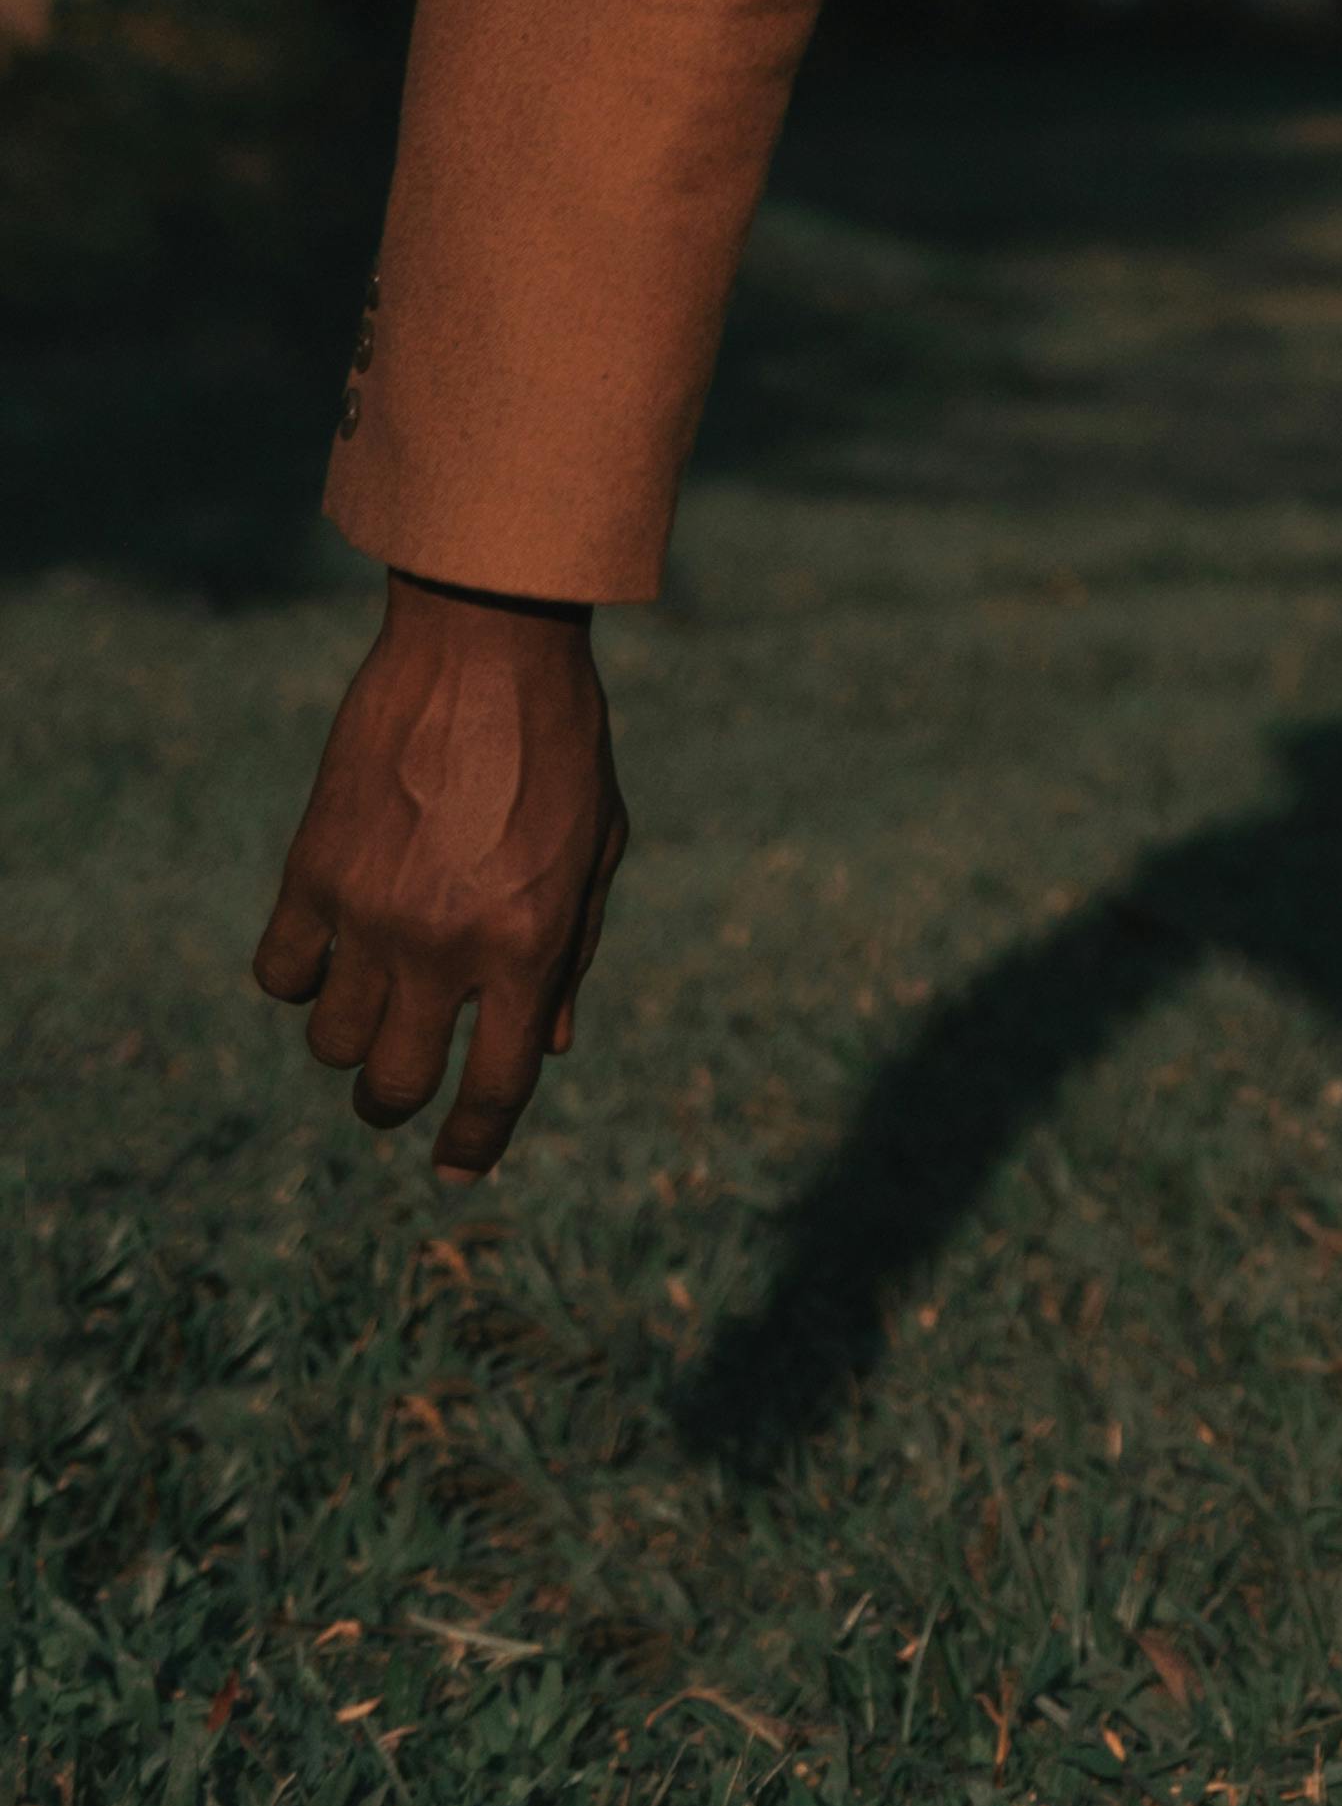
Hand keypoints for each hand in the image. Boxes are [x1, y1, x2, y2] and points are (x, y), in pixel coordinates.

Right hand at [251, 575, 626, 1178]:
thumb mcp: (596, 848)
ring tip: (376, 980)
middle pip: (392, 1089)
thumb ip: (571, 954)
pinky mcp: (312, 871)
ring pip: (331, 1044)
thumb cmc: (559, 741)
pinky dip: (301, 970)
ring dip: (352, 1031)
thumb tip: (547, 1048)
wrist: (486, 641)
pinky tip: (330, 934)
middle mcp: (445, 947)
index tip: (455, 1163)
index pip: (496, 1091)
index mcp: (528, 945)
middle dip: (397, 1100)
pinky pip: (281, 974)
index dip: (473, 1143)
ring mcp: (372, 913)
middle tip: (403, 1072)